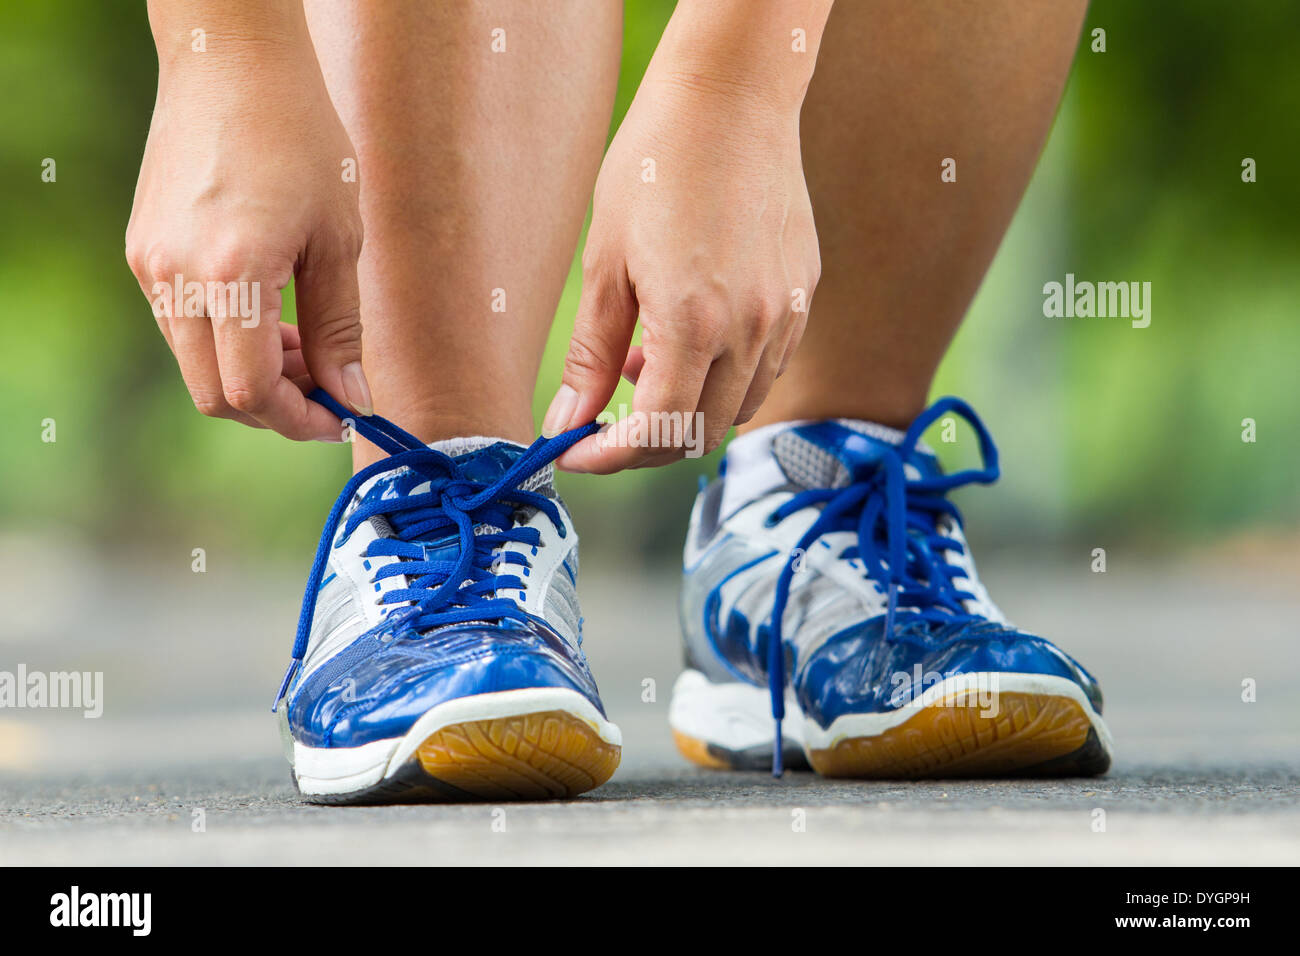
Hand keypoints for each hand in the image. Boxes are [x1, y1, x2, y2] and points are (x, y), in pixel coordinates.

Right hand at [126, 9, 369, 440]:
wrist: (231, 62)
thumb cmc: (301, 140)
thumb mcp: (339, 240)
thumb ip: (340, 329)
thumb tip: (351, 399)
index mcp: (231, 276)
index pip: (251, 392)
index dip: (298, 420)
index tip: (339, 417)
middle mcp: (176, 277)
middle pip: (213, 394)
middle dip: (275, 406)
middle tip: (327, 385)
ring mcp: (150, 264)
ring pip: (194, 363)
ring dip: (251, 373)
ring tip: (304, 341)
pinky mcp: (143, 250)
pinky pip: (181, 325)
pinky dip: (226, 339)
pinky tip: (269, 311)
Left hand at [545, 15, 821, 471]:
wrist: (732, 96)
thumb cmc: (658, 164)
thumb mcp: (604, 262)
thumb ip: (591, 354)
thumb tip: (567, 420)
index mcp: (694, 324)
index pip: (658, 433)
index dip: (610, 457)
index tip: (575, 452)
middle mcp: (752, 331)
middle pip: (699, 433)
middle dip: (644, 442)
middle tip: (602, 415)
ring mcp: (785, 315)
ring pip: (738, 408)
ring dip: (686, 409)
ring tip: (643, 360)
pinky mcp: (802, 295)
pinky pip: (766, 368)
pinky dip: (724, 377)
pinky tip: (690, 336)